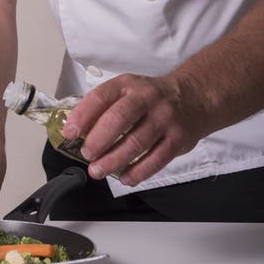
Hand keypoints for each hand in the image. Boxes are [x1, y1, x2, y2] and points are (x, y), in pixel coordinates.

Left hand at [62, 72, 210, 185]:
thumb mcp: (127, 89)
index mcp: (127, 85)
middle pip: (118, 120)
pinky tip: (125, 178)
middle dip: (98, 140)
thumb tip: (76, 130)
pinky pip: (156, 159)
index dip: (82, 116)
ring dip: (114, 160)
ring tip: (98, 170)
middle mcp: (146, 99)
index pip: (100, 97)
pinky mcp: (178, 139)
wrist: (193, 97)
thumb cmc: (151, 96)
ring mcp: (164, 119)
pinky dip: (139, 172)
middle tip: (87, 154)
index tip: (70, 132)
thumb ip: (104, 106)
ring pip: (136, 143)